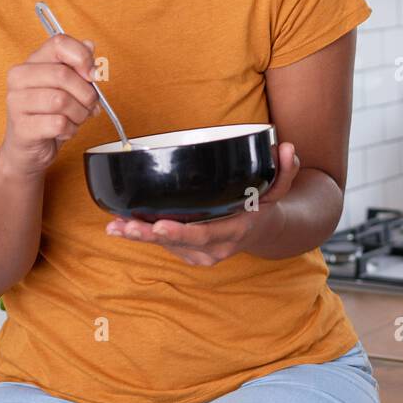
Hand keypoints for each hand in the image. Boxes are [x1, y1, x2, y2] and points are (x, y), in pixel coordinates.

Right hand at [0, 34, 99, 175]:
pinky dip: (70, 130)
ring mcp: (16, 103)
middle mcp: (18, 78)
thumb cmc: (49, 115)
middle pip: (63, 75)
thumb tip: (90, 45)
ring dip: (79, 114)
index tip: (92, 74)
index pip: (59, 43)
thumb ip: (78, 66)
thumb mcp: (67, 87)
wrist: (28, 150)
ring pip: (61, 101)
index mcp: (31, 62)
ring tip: (76, 118)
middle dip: (86, 93)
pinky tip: (64, 131)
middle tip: (89, 105)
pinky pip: (58, 124)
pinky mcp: (22, 127)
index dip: (82, 57)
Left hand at [105, 141, 300, 264]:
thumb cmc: (265, 205)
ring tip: (114, 227)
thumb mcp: (278, 188)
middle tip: (124, 226)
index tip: (159, 225)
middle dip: (148, 236)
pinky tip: (120, 226)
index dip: (181, 232)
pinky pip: (164, 246)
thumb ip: (284, 170)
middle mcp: (216, 248)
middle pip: (178, 243)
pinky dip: (143, 237)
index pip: (206, 234)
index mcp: (235, 231)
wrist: (263, 232)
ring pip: (166, 246)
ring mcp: (201, 254)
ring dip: (139, 237)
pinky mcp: (189, 253)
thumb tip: (288, 148)